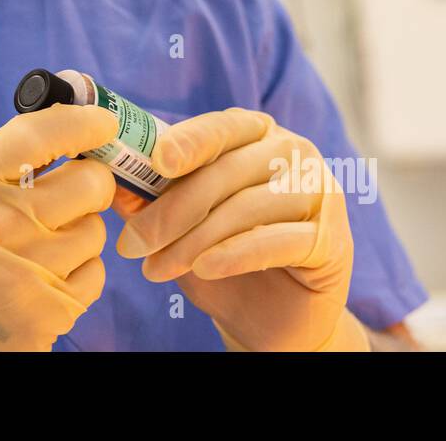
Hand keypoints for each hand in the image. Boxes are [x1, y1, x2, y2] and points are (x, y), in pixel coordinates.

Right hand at [0, 104, 117, 350]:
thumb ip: (5, 162)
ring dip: (79, 231)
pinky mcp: (44, 317)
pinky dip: (78, 271)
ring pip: (94, 231)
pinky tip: (45, 273)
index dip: (82, 122)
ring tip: (42, 241)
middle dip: (90, 182)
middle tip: (75, 188)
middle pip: (89, 185)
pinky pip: (93, 275)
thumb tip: (74, 131)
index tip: (102, 122)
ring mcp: (25, 276)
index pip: (40, 136)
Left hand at [113, 108, 366, 350]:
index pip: (222, 127)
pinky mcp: (331, 240)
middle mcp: (294, 153)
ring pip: (246, 208)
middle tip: (132, 243)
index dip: (189, 141)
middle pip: (227, 172)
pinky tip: (203, 270)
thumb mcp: (181, 226)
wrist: (274, 318)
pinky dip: (234, 254)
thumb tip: (114, 182)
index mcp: (258, 134)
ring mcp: (320, 193)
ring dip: (193, 240)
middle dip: (172, 210)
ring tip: (155, 269)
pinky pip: (277, 241)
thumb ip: (152, 199)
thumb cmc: (224, 258)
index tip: (156, 161)